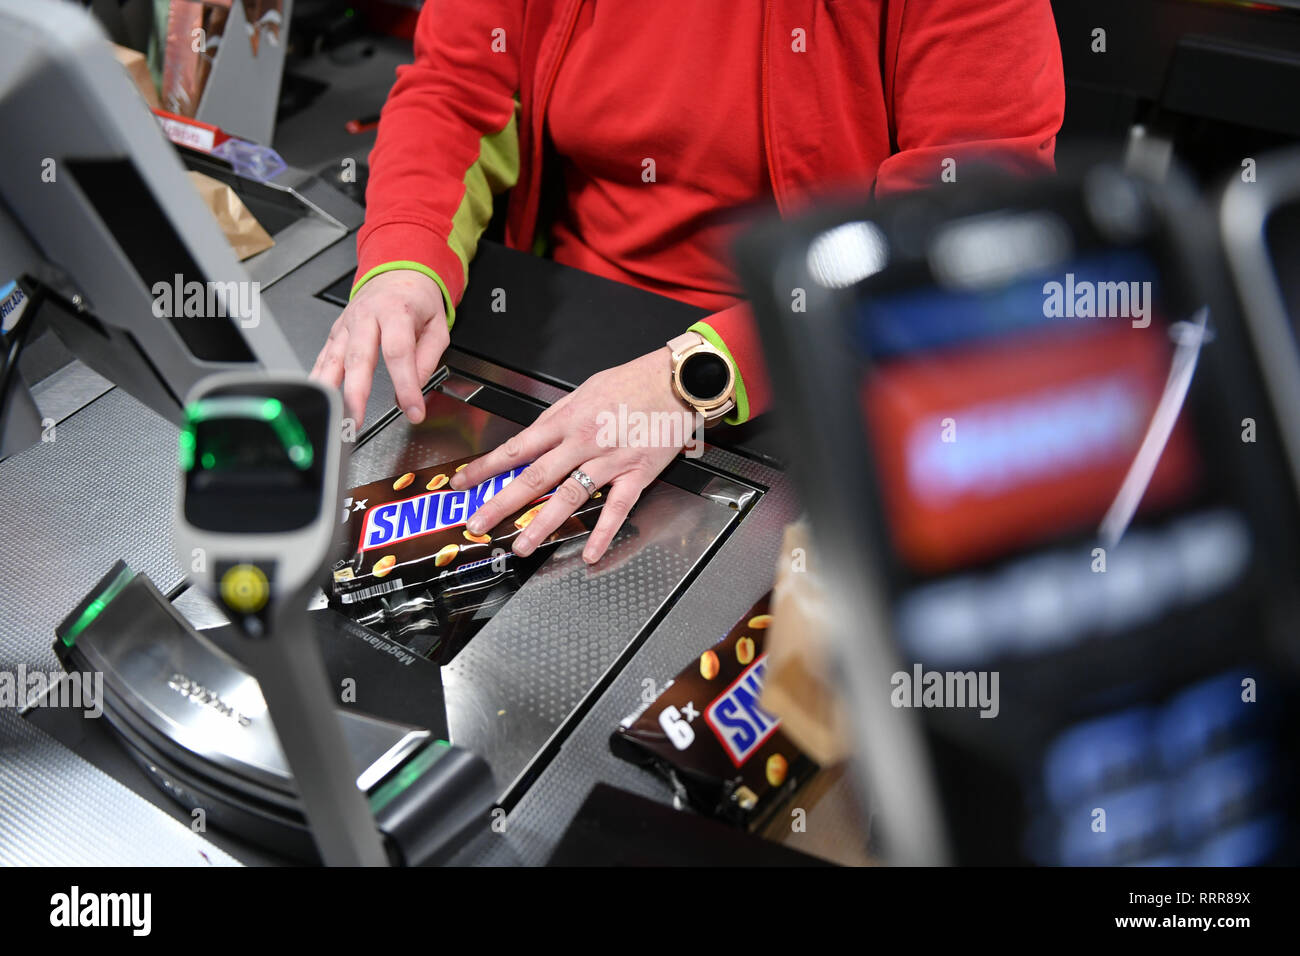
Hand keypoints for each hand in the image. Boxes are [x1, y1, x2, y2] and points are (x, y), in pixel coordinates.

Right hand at [310, 269, 449, 427]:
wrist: (397, 271)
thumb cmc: (417, 298)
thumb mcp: (437, 325)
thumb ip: (428, 358)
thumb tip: (415, 387)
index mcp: (396, 311)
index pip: (398, 353)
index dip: (405, 385)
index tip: (413, 410)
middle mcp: (367, 316)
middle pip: (359, 358)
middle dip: (357, 393)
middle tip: (358, 420)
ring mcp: (347, 324)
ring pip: (334, 358)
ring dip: (332, 390)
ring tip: (333, 415)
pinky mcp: (337, 332)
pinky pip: (324, 356)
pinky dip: (319, 378)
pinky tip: (319, 397)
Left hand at [449, 348, 701, 563]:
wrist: (677, 380)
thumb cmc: (634, 381)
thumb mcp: (586, 389)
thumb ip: (559, 416)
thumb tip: (535, 436)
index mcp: (566, 420)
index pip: (516, 448)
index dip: (486, 468)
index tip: (463, 483)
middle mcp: (582, 441)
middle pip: (534, 477)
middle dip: (502, 503)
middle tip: (478, 525)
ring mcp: (609, 460)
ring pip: (569, 496)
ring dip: (543, 524)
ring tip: (523, 546)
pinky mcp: (637, 473)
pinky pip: (616, 507)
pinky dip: (603, 532)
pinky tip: (591, 552)